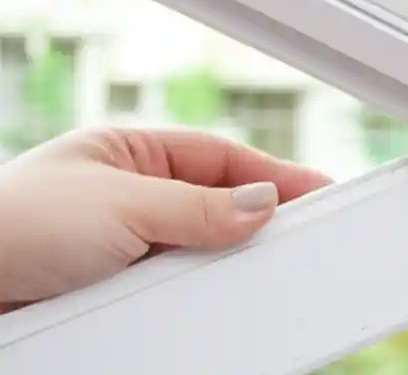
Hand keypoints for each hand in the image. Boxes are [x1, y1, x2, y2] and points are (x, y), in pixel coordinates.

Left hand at [0, 128, 330, 309]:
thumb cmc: (13, 225)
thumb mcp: (121, 205)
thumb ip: (197, 207)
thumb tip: (262, 204)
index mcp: (129, 154)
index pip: (220, 158)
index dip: (273, 174)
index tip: (319, 191)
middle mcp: (128, 199)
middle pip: (215, 208)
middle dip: (253, 226)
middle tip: (299, 240)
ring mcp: (121, 249)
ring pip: (195, 257)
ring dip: (218, 270)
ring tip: (250, 279)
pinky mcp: (111, 297)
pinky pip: (169, 298)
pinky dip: (190, 304)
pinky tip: (209, 310)